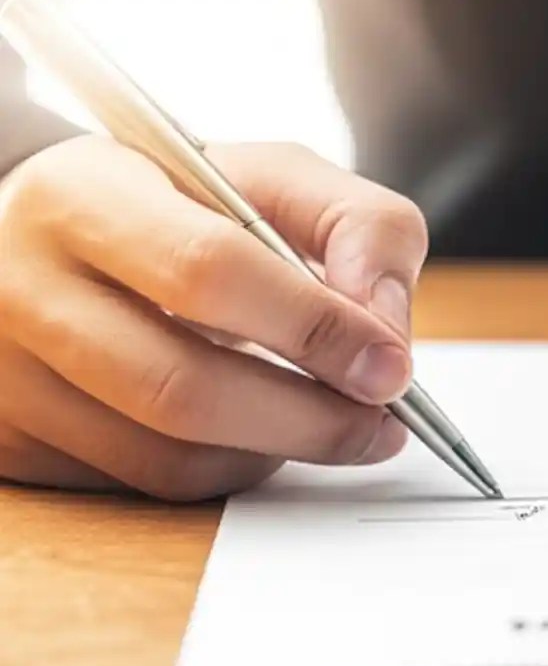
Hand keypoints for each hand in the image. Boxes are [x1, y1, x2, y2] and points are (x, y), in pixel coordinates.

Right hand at [0, 136, 427, 499]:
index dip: (315, 328)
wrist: (50, 239)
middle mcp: (22, 287)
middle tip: (383, 425)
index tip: (392, 366)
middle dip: (310, 420)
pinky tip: (256, 432)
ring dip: (275, 453)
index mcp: (85, 195)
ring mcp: (7, 377)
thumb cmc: (180, 207)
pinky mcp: (11, 443)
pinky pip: (143, 486)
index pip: (208, 271)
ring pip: (165, 458)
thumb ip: (359, 227)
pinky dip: (225, 470)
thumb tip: (386, 332)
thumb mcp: (273, 180)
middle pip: (183, 388)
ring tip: (328, 424)